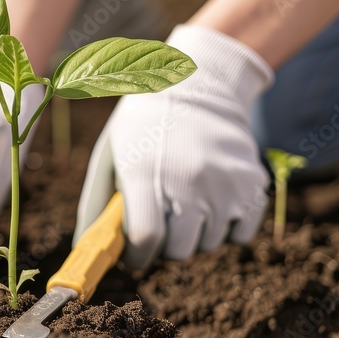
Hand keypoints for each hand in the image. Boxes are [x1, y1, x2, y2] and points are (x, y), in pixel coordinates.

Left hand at [75, 25, 273, 269]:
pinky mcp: (253, 182)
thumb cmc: (144, 123)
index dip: (137, 255)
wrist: (198, 82)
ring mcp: (225, 183)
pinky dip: (228, 226)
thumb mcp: (111, 153)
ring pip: (209, 244)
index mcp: (145, 172)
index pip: (145, 238)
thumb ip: (96, 202)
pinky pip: (241, 233)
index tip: (135, 253)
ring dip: (196, 233)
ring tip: (188, 200)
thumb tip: (84, 246)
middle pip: (179, 250)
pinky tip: (215, 200)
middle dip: (165, 245)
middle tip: (162, 222)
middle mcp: (188, 180)